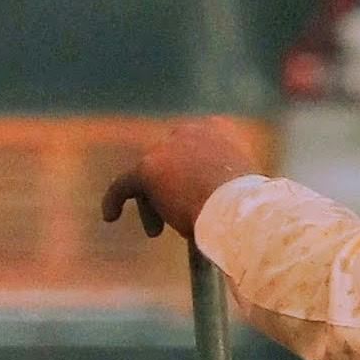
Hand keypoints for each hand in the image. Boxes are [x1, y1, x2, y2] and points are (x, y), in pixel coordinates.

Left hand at [99, 118, 266, 243]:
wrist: (240, 210)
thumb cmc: (249, 208)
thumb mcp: (240, 186)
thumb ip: (222, 182)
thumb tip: (214, 202)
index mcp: (218, 128)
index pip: (193, 146)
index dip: (188, 172)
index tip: (190, 193)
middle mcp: (190, 130)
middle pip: (169, 159)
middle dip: (170, 187)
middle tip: (176, 213)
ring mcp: (167, 147)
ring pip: (150, 177)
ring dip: (153, 203)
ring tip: (156, 231)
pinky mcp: (148, 169)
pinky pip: (124, 184)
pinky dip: (115, 199)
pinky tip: (110, 216)